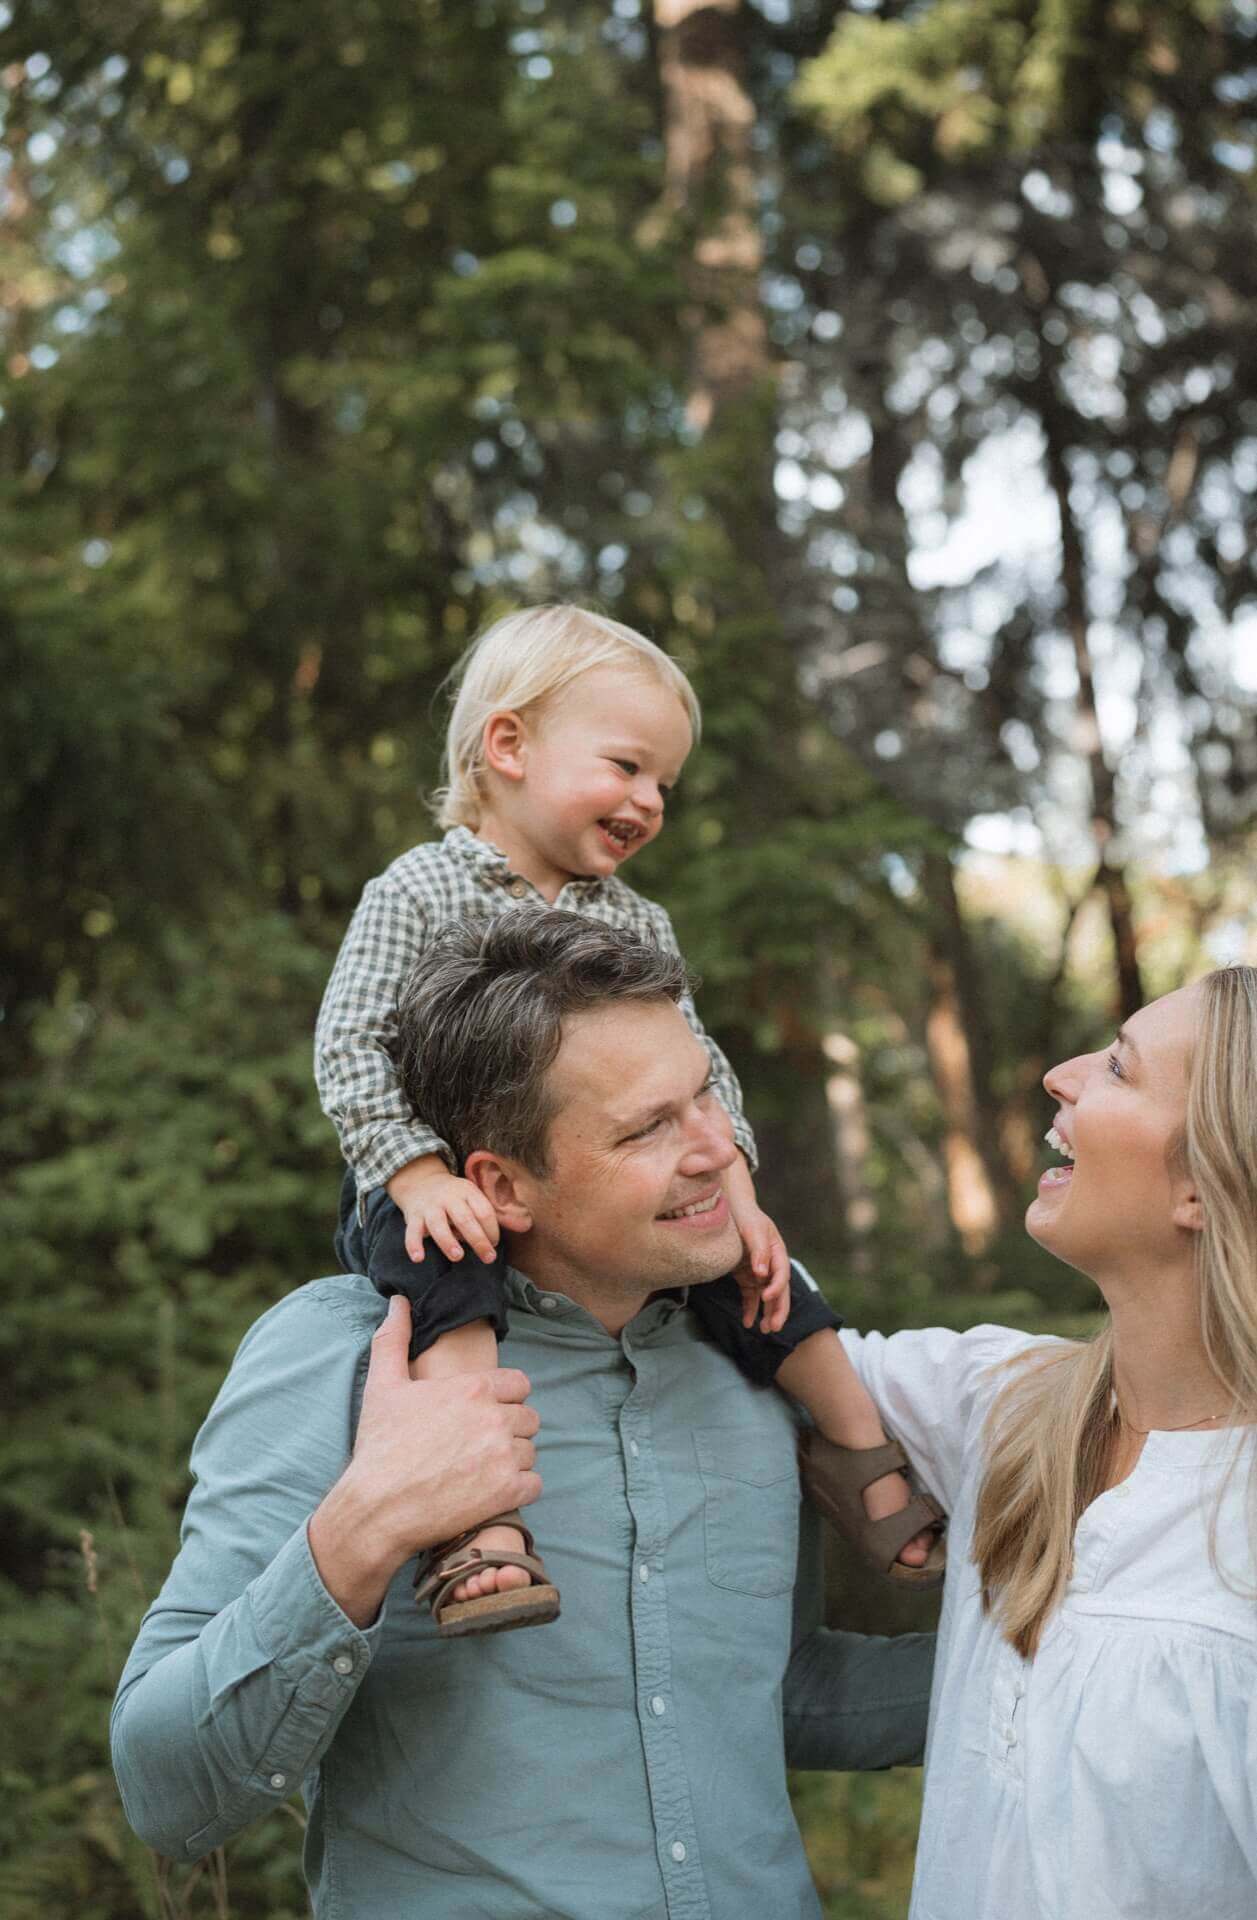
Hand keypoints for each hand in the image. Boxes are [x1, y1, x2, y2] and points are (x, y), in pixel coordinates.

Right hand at [308, 1298, 540, 1624]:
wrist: (376, 1509)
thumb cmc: (380, 1445)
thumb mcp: (383, 1385)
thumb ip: (395, 1338)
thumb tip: (399, 1301)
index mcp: (474, 1387)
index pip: (520, 1385)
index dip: (504, 1400)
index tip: (482, 1416)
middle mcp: (495, 1417)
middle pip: (529, 1418)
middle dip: (509, 1430)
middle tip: (479, 1446)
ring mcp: (504, 1456)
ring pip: (530, 1452)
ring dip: (513, 1461)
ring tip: (481, 1470)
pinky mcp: (507, 1492)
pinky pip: (534, 1484)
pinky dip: (518, 1489)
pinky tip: (490, 1492)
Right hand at [387, 1155, 500, 1263]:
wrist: (420, 1182)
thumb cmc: (452, 1198)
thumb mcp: (468, 1197)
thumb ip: (477, 1216)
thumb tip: (489, 1243)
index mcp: (467, 1191)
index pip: (484, 1211)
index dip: (492, 1230)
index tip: (494, 1244)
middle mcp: (448, 1197)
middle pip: (465, 1219)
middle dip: (478, 1240)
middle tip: (488, 1258)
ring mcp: (430, 1206)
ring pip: (438, 1224)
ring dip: (448, 1242)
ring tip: (458, 1256)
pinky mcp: (413, 1216)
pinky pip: (412, 1232)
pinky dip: (413, 1245)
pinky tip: (418, 1258)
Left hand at [730, 1206, 790, 1334]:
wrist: (731, 1209)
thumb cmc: (745, 1216)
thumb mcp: (753, 1229)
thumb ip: (759, 1250)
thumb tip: (762, 1273)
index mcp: (778, 1251)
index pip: (781, 1273)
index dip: (776, 1287)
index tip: (766, 1297)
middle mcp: (772, 1264)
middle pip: (780, 1290)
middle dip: (778, 1309)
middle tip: (774, 1326)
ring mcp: (760, 1272)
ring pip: (768, 1297)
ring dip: (768, 1314)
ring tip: (764, 1330)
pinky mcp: (747, 1277)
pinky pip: (751, 1296)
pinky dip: (750, 1309)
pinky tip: (748, 1322)